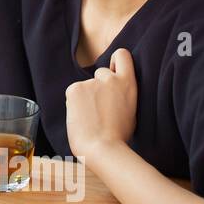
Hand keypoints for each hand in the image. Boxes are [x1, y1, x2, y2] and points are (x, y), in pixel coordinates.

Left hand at [64, 48, 137, 162]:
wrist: (102, 148)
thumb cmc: (118, 136)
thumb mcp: (130, 109)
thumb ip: (121, 94)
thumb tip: (112, 91)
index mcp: (128, 83)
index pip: (122, 55)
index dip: (116, 61)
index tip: (113, 70)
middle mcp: (110, 78)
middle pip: (101, 73)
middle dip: (99, 86)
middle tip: (100, 109)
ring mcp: (91, 82)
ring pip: (86, 86)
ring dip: (86, 97)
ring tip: (91, 118)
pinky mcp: (74, 88)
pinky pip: (74, 93)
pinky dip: (75, 103)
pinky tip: (81, 117)